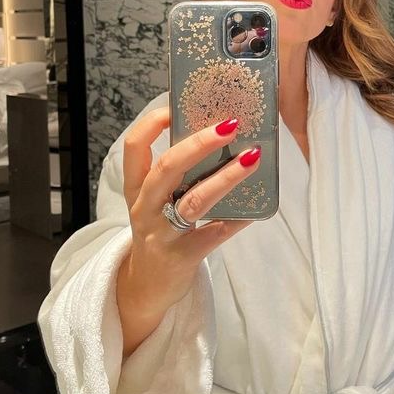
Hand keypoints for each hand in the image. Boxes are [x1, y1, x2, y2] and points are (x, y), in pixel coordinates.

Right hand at [116, 106, 259, 354]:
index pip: (135, 146)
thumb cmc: (158, 231)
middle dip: (199, 143)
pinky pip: (217, 232)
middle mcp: (145, 207)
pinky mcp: (183, 256)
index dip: (153, 123)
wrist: (145, 287)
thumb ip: (175, 174)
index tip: (176, 105)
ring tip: (252, 157)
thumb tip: (220, 135)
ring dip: (226, 177)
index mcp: (136, 187)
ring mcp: (163, 233)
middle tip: (230, 124)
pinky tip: (258, 207)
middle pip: (167, 167)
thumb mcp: (155, 200)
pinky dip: (239, 217)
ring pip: (194, 200)